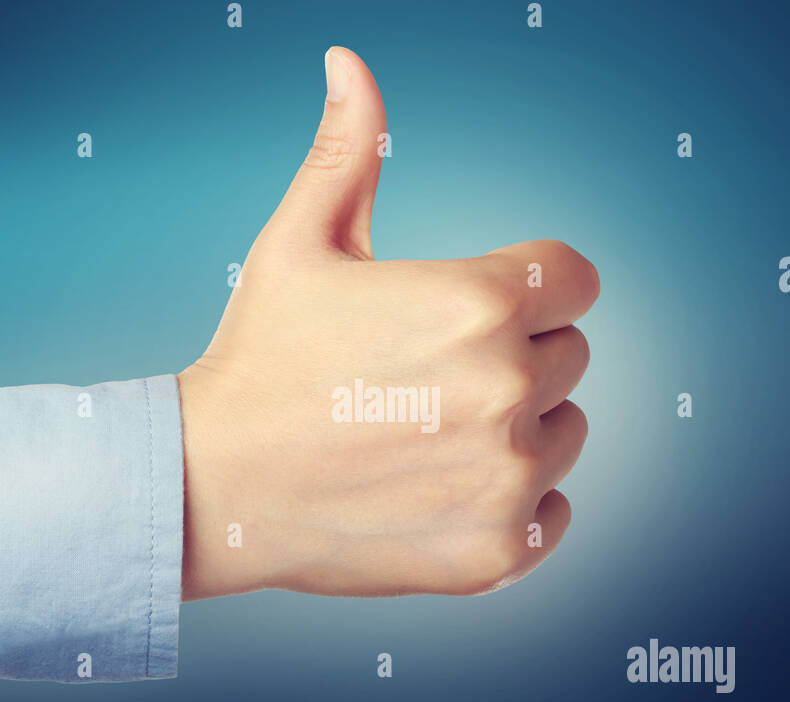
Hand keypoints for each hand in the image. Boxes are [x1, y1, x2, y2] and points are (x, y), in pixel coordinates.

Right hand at [177, 47, 597, 599]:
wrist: (213, 487)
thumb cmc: (258, 361)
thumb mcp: (298, 244)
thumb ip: (346, 153)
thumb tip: (347, 62)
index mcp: (477, 301)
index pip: (576, 280)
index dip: (528, 289)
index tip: (474, 312)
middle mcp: (507, 388)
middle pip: (570, 355)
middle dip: (515, 357)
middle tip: (426, 379)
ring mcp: (508, 478)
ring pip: (566, 433)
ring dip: (519, 430)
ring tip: (427, 436)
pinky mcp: (500, 551)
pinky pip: (554, 514)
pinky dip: (512, 506)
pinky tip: (440, 490)